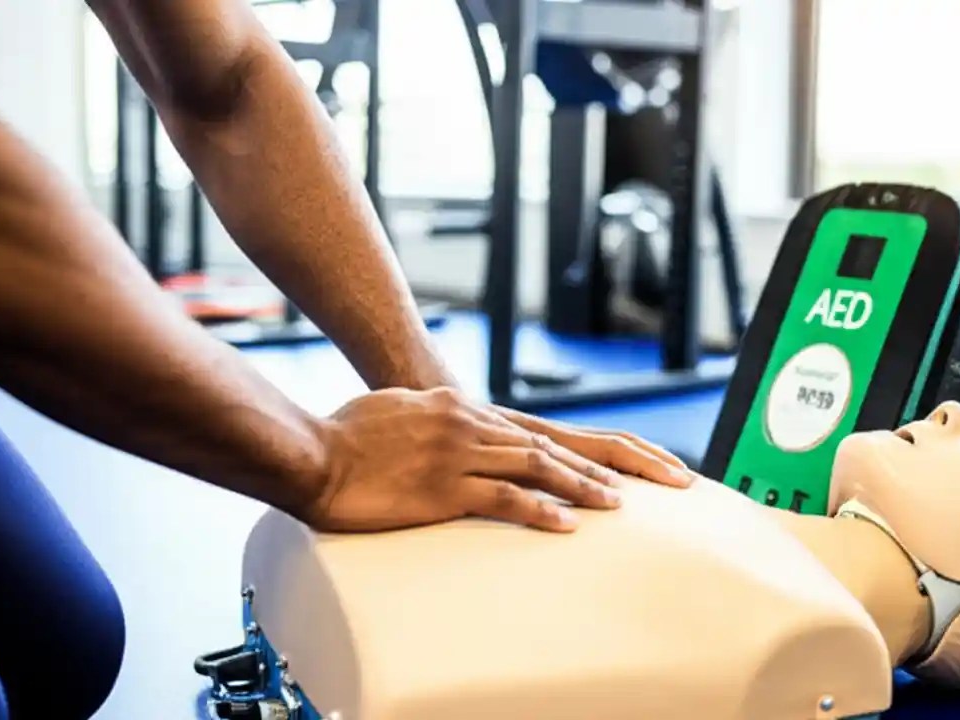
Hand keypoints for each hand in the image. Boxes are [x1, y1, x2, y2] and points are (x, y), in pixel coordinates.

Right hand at [296, 387, 691, 532]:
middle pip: (554, 443)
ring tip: (617, 507)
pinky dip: (538, 509)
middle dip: (608, 464)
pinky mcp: (442, 487)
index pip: (540, 429)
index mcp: (464, 409)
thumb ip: (432, 417)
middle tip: (649, 479)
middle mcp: (471, 423)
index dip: (587, 449)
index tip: (624, 466)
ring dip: (581, 486)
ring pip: (538, 466)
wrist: (310, 449)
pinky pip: (501, 498)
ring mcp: (459, 453)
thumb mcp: (400, 411)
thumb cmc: (348, 434)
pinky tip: (565, 523)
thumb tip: (445, 420)